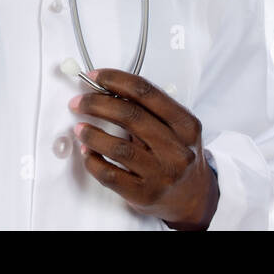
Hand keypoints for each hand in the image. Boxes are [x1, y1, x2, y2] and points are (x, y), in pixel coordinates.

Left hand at [69, 69, 218, 229]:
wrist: (193, 196)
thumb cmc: (179, 155)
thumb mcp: (178, 127)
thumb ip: (150, 109)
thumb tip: (107, 90)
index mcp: (185, 125)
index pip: (146, 92)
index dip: (115, 80)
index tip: (94, 78)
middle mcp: (176, 149)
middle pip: (129, 115)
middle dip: (97, 104)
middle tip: (79, 102)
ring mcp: (161, 174)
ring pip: (118, 148)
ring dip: (92, 134)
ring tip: (80, 128)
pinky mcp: (144, 195)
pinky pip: (110, 175)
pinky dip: (93, 161)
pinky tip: (88, 152)